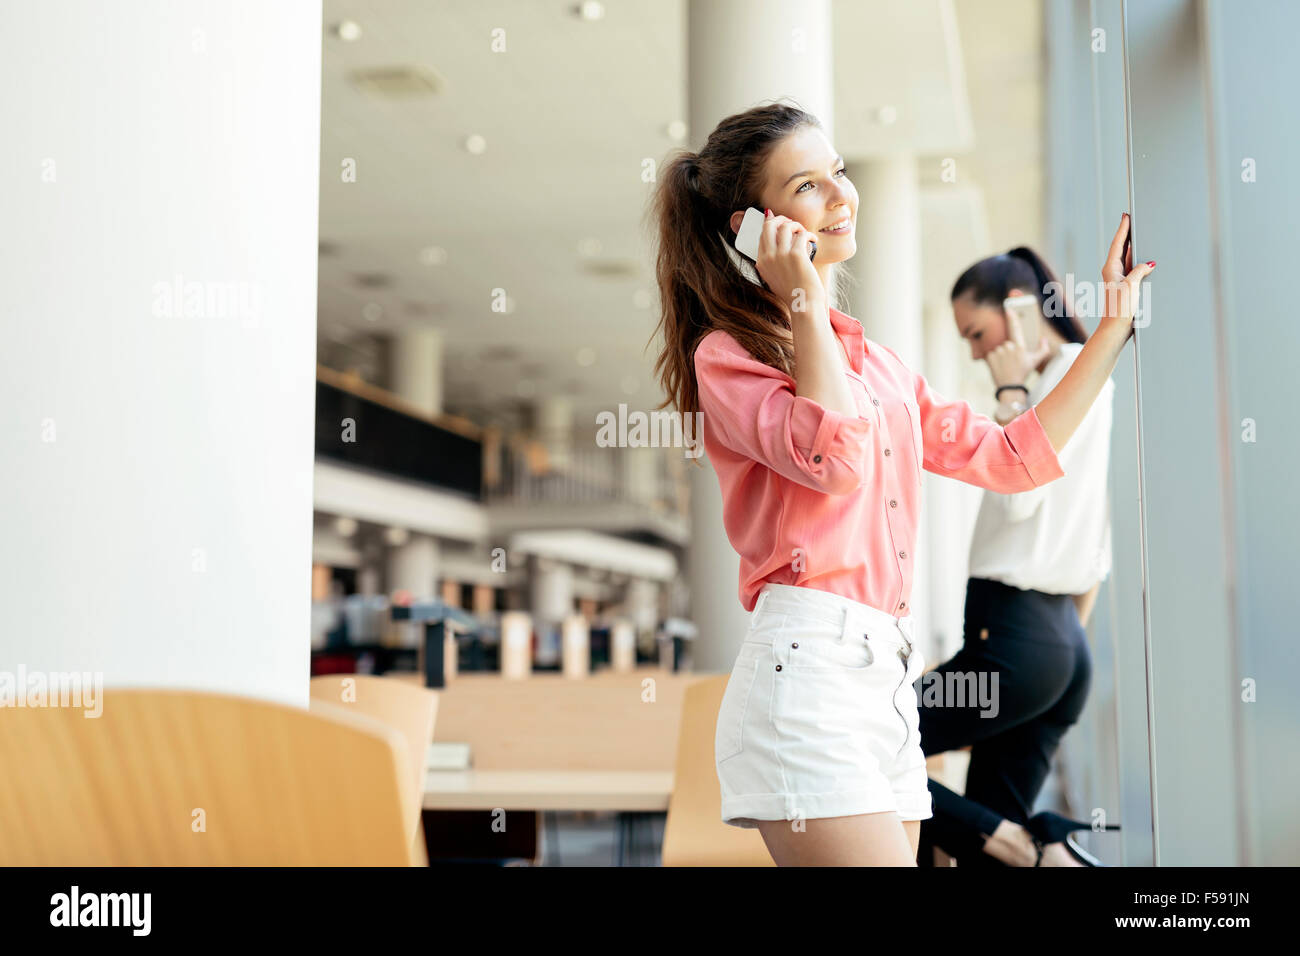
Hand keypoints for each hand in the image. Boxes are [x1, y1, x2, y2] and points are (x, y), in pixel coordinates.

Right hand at [752, 209, 822, 315]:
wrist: (803, 304)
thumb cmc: (793, 292)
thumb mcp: (774, 277)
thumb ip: (773, 261)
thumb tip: (778, 241)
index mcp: (761, 262)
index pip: (762, 234)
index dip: (772, 225)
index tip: (782, 224)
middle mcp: (768, 257)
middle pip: (769, 225)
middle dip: (781, 219)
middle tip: (791, 223)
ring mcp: (781, 255)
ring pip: (786, 226)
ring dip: (797, 225)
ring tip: (804, 233)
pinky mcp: (796, 254)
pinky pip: (802, 235)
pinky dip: (809, 235)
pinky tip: (813, 240)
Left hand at [984, 306, 1051, 388]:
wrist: (1010, 386)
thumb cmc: (1023, 372)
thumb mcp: (1035, 361)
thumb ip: (1042, 349)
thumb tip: (1043, 339)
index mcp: (1019, 347)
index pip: (1016, 329)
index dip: (1012, 318)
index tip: (1009, 309)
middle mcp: (1008, 347)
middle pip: (1007, 343)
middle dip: (1009, 350)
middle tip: (1012, 362)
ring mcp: (998, 352)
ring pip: (999, 349)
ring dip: (1001, 355)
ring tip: (1005, 365)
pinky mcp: (989, 357)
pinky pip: (990, 354)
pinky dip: (993, 359)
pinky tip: (998, 366)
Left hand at [1101, 212, 1154, 329]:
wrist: (1116, 327)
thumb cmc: (1120, 308)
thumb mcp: (1131, 286)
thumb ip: (1139, 271)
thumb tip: (1148, 264)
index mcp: (1111, 269)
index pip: (1118, 243)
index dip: (1123, 229)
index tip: (1126, 215)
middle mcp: (1113, 272)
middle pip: (1122, 248)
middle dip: (1127, 233)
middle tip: (1131, 218)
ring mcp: (1119, 279)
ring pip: (1128, 257)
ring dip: (1133, 245)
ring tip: (1138, 231)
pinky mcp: (1126, 286)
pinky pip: (1133, 268)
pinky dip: (1138, 260)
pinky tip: (1144, 256)